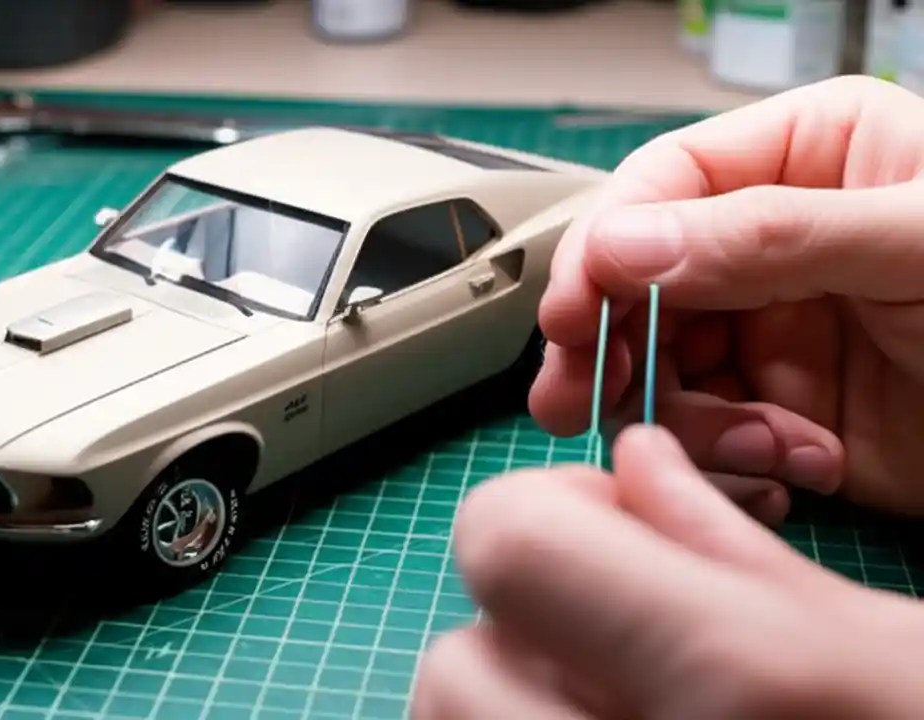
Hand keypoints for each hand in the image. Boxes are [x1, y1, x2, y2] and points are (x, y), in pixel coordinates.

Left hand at [411, 425, 923, 719]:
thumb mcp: (894, 654)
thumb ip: (734, 553)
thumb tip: (636, 466)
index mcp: (737, 680)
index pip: (505, 545)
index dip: (536, 517)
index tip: (599, 529)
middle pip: (457, 666)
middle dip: (527, 638)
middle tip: (625, 647)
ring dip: (518, 714)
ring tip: (632, 714)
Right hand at [529, 75, 923, 520]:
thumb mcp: (917, 244)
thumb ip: (770, 235)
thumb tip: (627, 243)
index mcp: (808, 159)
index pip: (665, 185)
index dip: (606, 247)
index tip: (571, 312)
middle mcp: (775, 242)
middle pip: (641, 283)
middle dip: (608, 347)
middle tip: (570, 398)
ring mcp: (774, 329)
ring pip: (661, 369)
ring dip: (688, 421)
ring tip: (757, 451)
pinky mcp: (783, 410)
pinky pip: (708, 435)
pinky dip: (734, 464)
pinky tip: (793, 470)